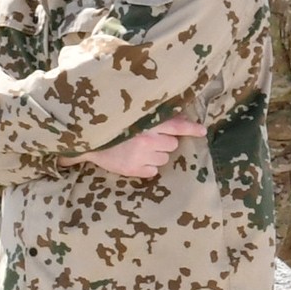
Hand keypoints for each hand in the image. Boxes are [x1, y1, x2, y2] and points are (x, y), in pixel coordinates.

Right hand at [80, 117, 208, 180]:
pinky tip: (135, 160)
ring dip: (156, 155)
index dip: (190, 128)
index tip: (203, 131)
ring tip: (139, 150)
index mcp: (146, 123)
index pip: (175, 126)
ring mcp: (140, 157)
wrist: (88, 141)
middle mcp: (146, 140)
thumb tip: (180, 118)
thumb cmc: (112, 128)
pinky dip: (147, 167)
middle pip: (171, 145)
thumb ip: (155, 118)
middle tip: (148, 140)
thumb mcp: (133, 117)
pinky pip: (153, 171)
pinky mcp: (134, 170)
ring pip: (164, 159)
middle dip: (164, 143)